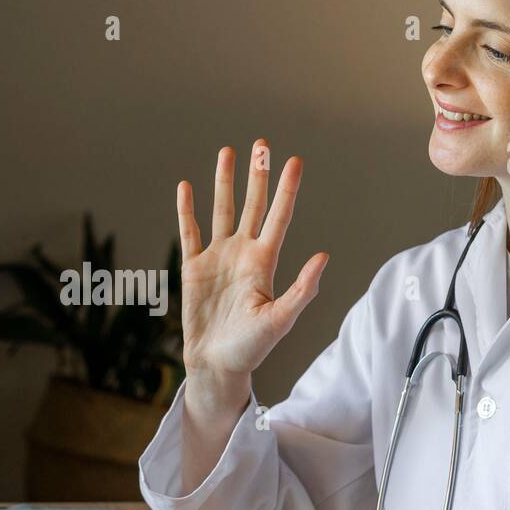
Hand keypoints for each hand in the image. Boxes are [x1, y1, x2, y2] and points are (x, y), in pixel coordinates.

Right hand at [177, 141, 327, 387]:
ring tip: (228, 152)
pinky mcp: (194, 267)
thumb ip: (301, 289)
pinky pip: (190, 232)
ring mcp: (218, 258)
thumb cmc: (251, 348)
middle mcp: (243, 254)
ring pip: (222, 210)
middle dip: (257, 175)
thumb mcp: (280, 320)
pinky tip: (186, 186)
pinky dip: (187, 209)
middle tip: (261, 145)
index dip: (287, 189)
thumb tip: (323, 256)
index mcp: (265, 263)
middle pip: (252, 205)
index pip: (279, 217)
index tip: (295, 161)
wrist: (216, 365)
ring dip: (224, 182)